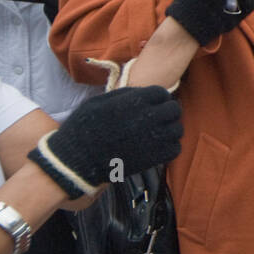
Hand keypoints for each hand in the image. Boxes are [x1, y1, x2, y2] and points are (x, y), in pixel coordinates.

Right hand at [27, 86, 182, 198]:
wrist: (76, 161)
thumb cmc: (83, 128)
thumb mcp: (99, 102)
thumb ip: (126, 95)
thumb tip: (145, 92)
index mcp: (133, 102)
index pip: (161, 92)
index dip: (157, 98)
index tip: (151, 104)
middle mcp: (147, 118)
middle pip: (174, 109)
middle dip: (166, 111)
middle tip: (156, 118)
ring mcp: (153, 139)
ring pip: (177, 129)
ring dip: (170, 129)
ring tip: (157, 132)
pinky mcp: (154, 158)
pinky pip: (175, 149)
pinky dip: (169, 147)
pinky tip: (157, 146)